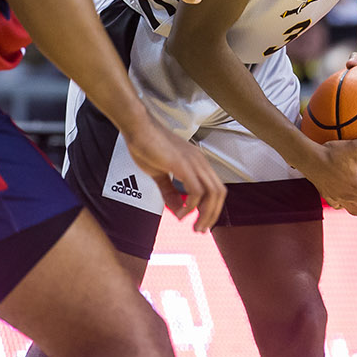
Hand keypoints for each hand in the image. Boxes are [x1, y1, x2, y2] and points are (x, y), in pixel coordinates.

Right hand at [121, 115, 225, 231]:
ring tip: (194, 226)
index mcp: (197, 162)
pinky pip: (196, 191)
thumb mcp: (160, 174)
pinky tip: (181, 214)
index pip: (216, 188)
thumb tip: (179, 210)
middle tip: (200, 230)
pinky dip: (191, 206)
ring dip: (206, 214)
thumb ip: (170, 192)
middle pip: (219, 193)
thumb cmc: (146, 145)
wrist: (137, 127)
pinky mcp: (182, 164)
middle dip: (212, 215)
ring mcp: (193, 162)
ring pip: (212, 194)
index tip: (201, 222)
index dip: (212, 208)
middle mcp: (200, 161)